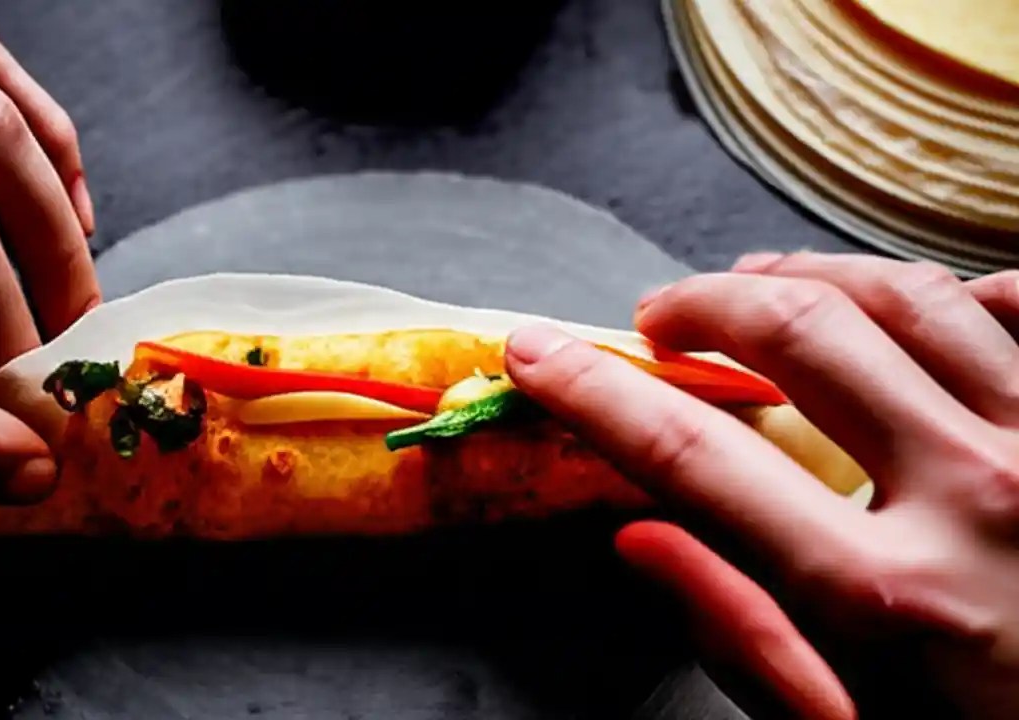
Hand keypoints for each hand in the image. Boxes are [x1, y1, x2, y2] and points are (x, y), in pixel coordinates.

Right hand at [505, 254, 1018, 718]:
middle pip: (799, 332)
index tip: (538, 351)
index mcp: (887, 595)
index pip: (693, 454)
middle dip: (701, 303)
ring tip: (758, 284)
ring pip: (908, 296)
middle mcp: (973, 497)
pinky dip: (960, 288)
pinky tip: (915, 301)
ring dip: (810, 275)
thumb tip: (641, 541)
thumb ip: (745, 640)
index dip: (595, 390)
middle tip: (661, 317)